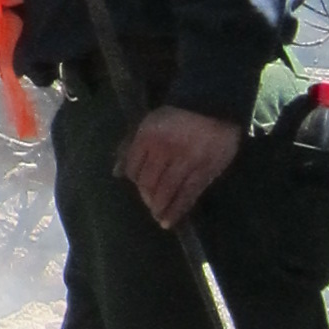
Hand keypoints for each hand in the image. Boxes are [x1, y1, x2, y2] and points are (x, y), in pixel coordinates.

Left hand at [116, 104, 241, 230]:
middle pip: (148, 182)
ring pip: (167, 191)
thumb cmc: (176, 116)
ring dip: (159, 208)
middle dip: (146, 196)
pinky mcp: (204, 171)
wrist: (212, 107)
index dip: (134, 179)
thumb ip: (131, 146)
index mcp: (147, 136)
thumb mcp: (148, 123)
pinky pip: (188, 195)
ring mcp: (185, 162)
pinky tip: (170, 221)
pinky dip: (177, 210)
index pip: (133, 167)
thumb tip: (116, 173)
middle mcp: (164, 150)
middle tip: (149, 204)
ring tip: (157, 217)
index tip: (138, 185)